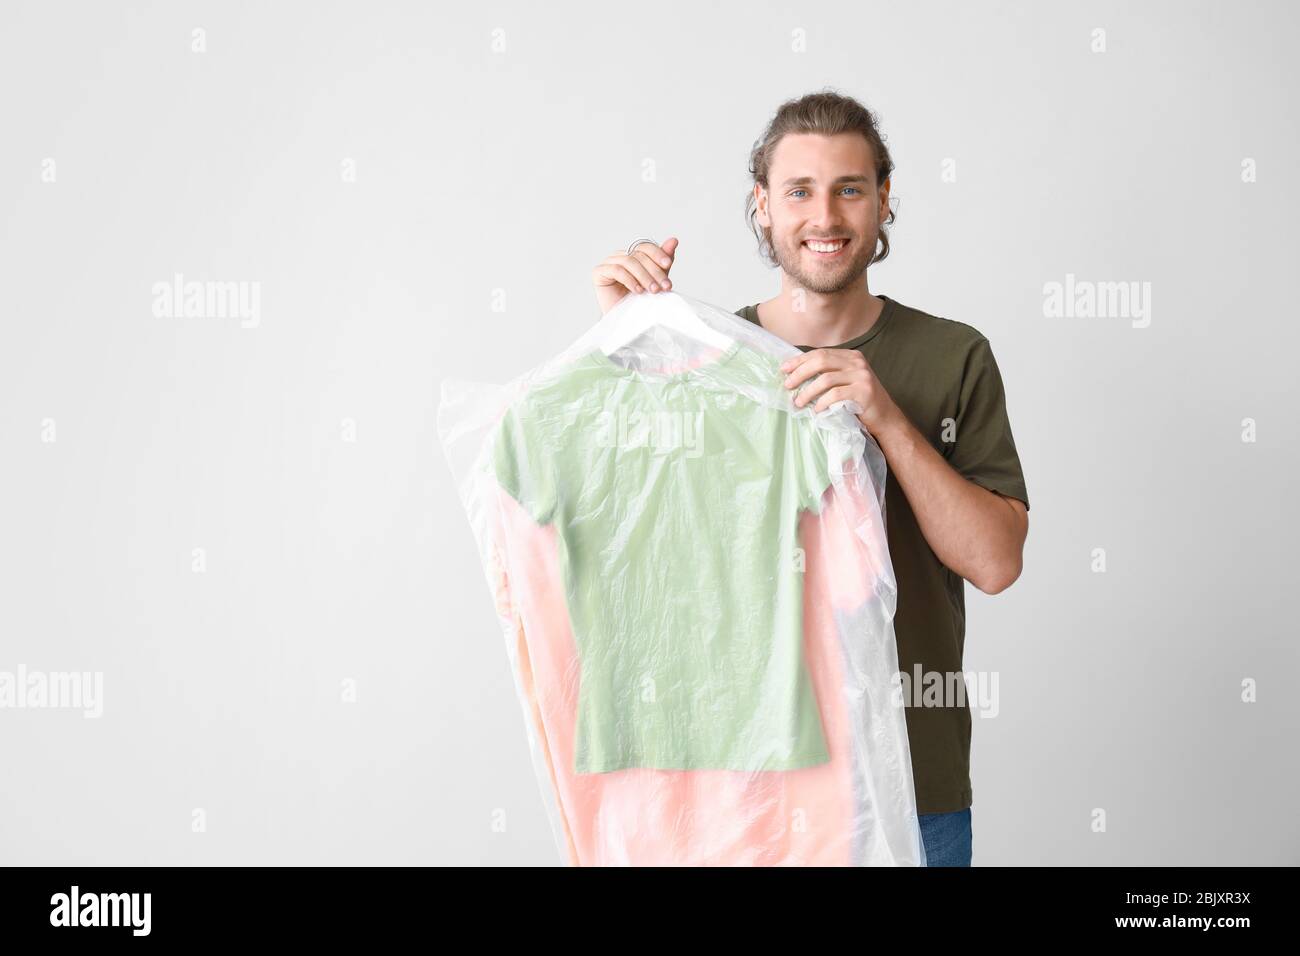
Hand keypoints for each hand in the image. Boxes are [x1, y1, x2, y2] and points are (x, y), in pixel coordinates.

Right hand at [592, 237, 678, 314]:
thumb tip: (673, 240)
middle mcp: (620, 256)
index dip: (657, 253)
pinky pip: (616, 270)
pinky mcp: (599, 273)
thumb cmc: (639, 301)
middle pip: (638, 255)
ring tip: (653, 290)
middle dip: (654, 270)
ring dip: (644, 276)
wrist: (626, 321)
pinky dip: (630, 280)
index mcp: (632, 254)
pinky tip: (637, 291)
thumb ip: (663, 261)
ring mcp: (608, 263)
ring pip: (628, 261)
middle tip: (664, 286)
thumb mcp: (656, 279)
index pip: (645, 246)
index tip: (668, 264)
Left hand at [780, 348, 902, 435]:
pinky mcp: (864, 392)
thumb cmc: (859, 401)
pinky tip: (816, 410)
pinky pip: (835, 395)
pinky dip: (822, 402)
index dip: (800, 360)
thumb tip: (796, 373)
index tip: (784, 369)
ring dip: (808, 392)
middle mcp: (857, 362)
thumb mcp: (845, 381)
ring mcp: (862, 376)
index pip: (820, 353)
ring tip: (798, 402)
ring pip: (826, 379)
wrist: (885, 417)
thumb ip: (828, 373)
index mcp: (851, 356)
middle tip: (788, 386)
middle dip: (800, 373)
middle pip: (821, 361)